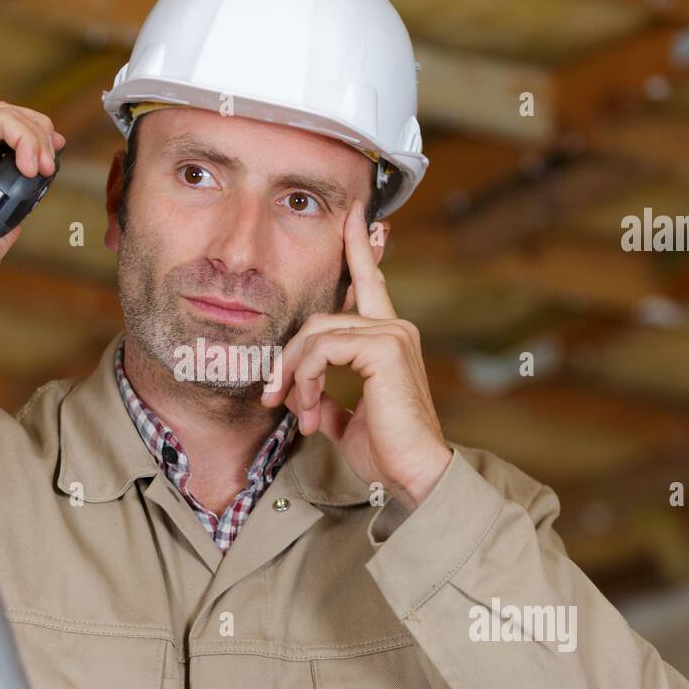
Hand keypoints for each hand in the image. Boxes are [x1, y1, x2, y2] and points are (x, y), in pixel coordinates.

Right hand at [0, 102, 65, 292]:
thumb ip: (4, 235)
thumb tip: (17, 225)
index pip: (6, 143)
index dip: (35, 144)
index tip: (52, 162)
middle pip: (10, 118)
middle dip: (41, 133)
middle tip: (53, 159)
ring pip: (9, 115)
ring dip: (36, 136)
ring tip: (44, 167)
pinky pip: (1, 120)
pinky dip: (24, 137)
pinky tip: (30, 166)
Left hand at [261, 199, 451, 510]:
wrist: (416, 474)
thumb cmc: (387, 452)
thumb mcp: (346, 420)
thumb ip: (325, 400)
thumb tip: (298, 398)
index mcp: (388, 337)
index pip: (369, 281)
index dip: (359, 247)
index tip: (353, 214)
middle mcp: (393, 327)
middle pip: (319, 319)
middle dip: (288, 358)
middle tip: (272, 396)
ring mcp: (390, 334)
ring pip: (315, 334)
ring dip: (294, 374)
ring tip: (294, 409)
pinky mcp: (383, 347)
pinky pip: (323, 349)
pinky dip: (307, 378)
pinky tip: (310, 408)